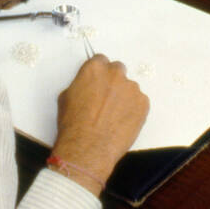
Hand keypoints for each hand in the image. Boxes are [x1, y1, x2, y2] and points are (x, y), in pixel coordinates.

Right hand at [51, 55, 149, 193]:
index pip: (100, 60)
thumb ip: (81, 84)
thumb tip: (87, 86)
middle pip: (118, 70)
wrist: (88, 147)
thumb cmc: (73, 124)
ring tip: (114, 116)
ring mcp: (131, 88)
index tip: (98, 82)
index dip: (99, 73)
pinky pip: (139, 102)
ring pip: (129, 88)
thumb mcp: (66, 97)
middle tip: (107, 98)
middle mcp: (115, 74)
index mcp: (95, 69)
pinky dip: (133, 110)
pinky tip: (122, 122)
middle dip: (113, 81)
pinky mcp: (143, 103)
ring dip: (124, 97)